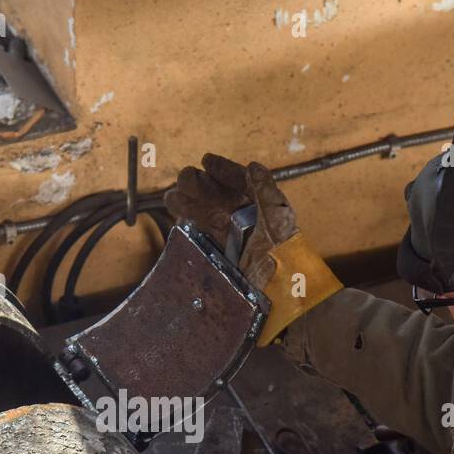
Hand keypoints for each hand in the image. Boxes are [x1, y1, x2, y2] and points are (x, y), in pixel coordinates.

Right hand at [165, 154, 341, 345]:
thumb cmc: (282, 254)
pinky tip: (178, 219)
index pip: (241, 183)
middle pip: (219, 197)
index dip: (224, 170)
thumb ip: (265, 191)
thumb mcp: (278, 218)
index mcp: (263, 208)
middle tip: (183, 177)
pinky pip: (203, 237)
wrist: (278, 293)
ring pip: (207, 215)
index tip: (206, 160)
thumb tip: (252, 165)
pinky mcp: (222, 258)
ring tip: (171, 197)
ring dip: (188, 204)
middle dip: (200, 185)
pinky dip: (190, 226)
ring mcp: (233, 240)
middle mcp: (248, 221)